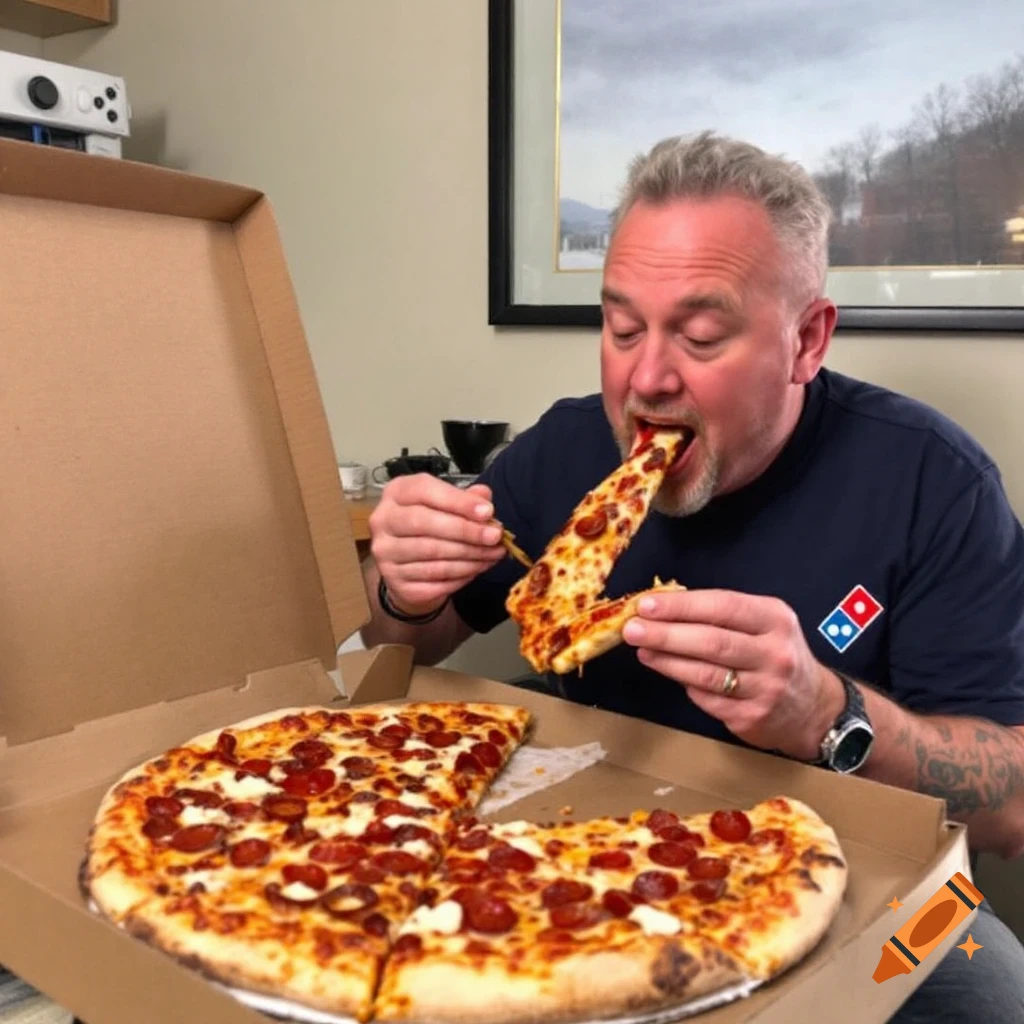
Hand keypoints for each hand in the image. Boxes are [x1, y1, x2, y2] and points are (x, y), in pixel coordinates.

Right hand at [368, 475, 505, 616]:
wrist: (408, 567)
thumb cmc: (430, 527)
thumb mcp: (446, 505)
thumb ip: (465, 498)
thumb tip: (484, 498)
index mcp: (396, 493)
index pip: (424, 491)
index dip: (458, 502)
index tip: (487, 512)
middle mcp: (383, 521)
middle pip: (425, 523)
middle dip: (466, 531)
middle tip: (495, 537)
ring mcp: (385, 554)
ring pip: (433, 555)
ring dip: (470, 555)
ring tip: (494, 553)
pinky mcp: (395, 581)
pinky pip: (435, 579)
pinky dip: (462, 575)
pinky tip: (477, 568)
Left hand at [622, 589, 845, 759]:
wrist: (814, 708)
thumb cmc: (774, 655)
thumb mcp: (764, 624)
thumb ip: (721, 615)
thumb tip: (663, 610)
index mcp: (774, 619)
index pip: (721, 606)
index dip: (681, 606)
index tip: (646, 604)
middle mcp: (773, 652)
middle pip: (711, 641)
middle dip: (666, 634)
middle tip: (632, 629)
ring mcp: (764, 688)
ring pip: (706, 673)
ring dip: (667, 661)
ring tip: (642, 650)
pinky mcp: (751, 717)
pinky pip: (707, 698)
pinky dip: (684, 683)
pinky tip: (666, 671)